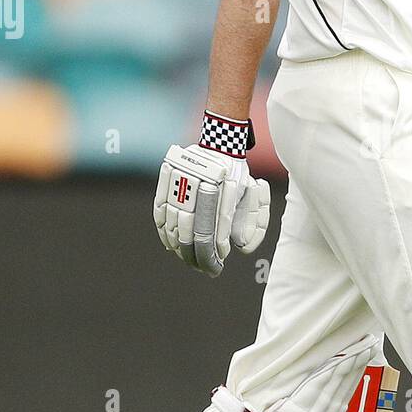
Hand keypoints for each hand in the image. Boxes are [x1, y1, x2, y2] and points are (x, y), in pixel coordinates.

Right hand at [153, 143, 270, 276]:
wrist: (221, 143)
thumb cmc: (238, 175)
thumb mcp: (252, 196)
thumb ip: (250, 221)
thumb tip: (239, 248)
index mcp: (225, 185)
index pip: (216, 228)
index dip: (214, 250)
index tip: (217, 263)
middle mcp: (202, 181)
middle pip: (193, 229)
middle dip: (197, 254)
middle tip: (204, 267)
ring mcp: (182, 178)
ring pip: (175, 223)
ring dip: (180, 247)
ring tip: (188, 259)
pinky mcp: (168, 177)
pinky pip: (160, 210)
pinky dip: (164, 231)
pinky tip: (171, 245)